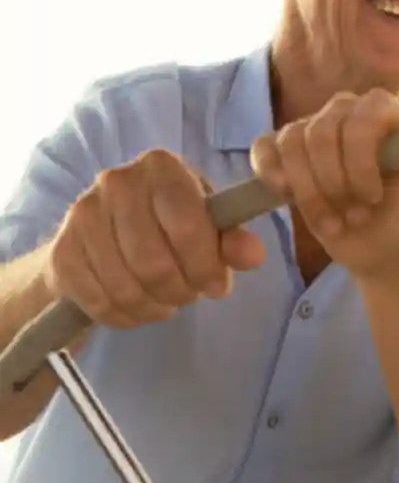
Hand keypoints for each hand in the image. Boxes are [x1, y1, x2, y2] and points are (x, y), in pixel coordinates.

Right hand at [42, 149, 266, 328]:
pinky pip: (99, 301)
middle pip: (153, 263)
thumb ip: (234, 240)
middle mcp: (116, 181)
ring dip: (154, 307)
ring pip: (125, 286)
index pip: (188, 226)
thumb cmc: (170, 224)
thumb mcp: (209, 226)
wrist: (104, 233)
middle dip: (180, 291)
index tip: (218, 286)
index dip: (206, 266)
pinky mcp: (61, 251)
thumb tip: (253, 255)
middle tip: (189, 295)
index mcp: (161, 166)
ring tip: (167, 301)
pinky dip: (126, 316)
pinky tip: (138, 307)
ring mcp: (82, 215)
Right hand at [250, 89, 398, 278]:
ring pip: (292, 144)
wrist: (393, 248)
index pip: (364, 112)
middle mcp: (348, 114)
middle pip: (321, 130)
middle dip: (337, 184)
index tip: (375, 196)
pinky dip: (274, 175)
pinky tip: (290, 197)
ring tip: (339, 221)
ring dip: (313, 195)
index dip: (360, 157)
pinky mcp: (288, 157)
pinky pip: (265, 149)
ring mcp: (315, 133)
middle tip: (360, 214)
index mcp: (388, 113)